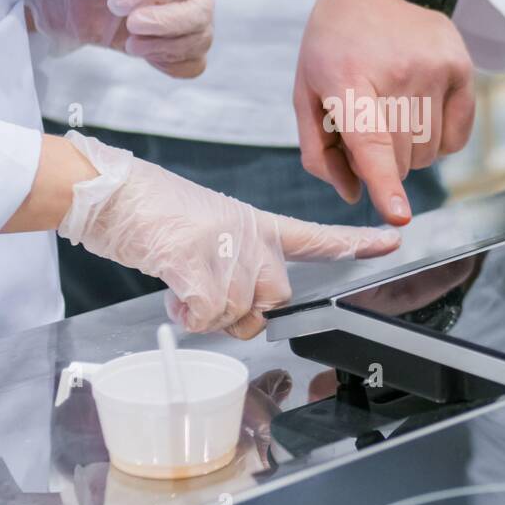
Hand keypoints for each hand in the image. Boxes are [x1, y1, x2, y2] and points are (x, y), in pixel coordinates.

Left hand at [27, 0, 213, 77]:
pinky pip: (193, 65)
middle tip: (129, 23)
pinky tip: (144, 50)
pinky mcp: (175, 49)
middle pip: (200, 15)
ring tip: (130, 41)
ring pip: (199, 41)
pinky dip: (172, 63)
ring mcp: (188, 23)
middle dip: (162, 23)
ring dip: (163, 46)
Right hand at [56, 132, 401, 339]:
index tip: (393, 240)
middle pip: (275, 299)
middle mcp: (249, 233)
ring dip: (204, 313)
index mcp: (255, 223)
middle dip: (242, 312)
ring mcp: (225, 245)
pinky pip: (205, 313)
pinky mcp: (195, 259)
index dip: (355, 243)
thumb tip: (240, 314)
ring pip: (236, 314)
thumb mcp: (207, 234)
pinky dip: (185, 313)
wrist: (111, 191)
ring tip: (179, 283)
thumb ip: (237, 269)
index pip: (315, 236)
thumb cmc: (152, 214)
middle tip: (206, 295)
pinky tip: (172, 291)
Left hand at [293, 0, 474, 224]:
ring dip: (409, 151)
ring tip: (392, 112)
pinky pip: (457, 138)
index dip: (384, 183)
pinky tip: (420, 111)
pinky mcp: (462, 68)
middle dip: (382, 162)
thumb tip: (354, 195)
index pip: (371, 141)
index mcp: (349, 79)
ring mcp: (435, 69)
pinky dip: (439, 141)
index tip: (398, 216)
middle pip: (400, 158)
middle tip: (368, 128)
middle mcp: (398, 73)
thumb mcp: (305, 90)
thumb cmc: (334, 45)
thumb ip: (319, 150)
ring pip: (428, 153)